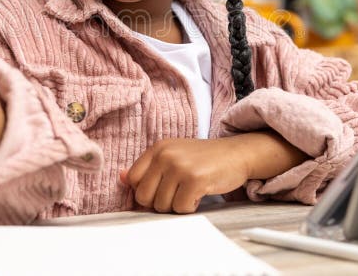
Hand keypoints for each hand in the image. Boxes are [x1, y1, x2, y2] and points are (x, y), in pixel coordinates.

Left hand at [121, 138, 249, 213]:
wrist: (237, 153)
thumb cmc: (204, 159)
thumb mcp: (174, 155)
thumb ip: (148, 168)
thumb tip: (121, 178)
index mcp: (157, 148)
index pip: (132, 180)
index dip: (145, 192)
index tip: (161, 191)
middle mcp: (165, 154)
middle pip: (143, 197)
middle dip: (160, 202)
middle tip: (178, 192)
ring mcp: (179, 166)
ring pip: (162, 206)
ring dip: (177, 205)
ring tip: (190, 191)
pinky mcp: (194, 179)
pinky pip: (181, 208)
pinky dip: (191, 208)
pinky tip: (199, 194)